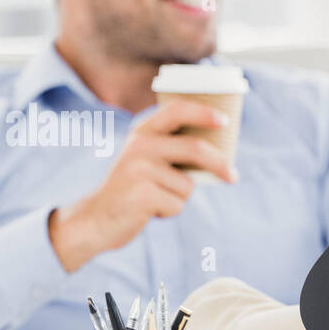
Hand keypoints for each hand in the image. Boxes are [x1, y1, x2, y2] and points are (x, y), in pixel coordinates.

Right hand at [47, 100, 236, 271]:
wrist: (95, 219)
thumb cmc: (130, 190)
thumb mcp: (144, 160)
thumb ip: (170, 150)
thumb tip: (220, 155)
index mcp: (142, 132)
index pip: (177, 110)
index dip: (204, 112)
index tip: (224, 121)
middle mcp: (140, 145)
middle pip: (194, 149)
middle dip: (219, 164)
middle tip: (233, 177)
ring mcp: (139, 169)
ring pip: (187, 184)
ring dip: (179, 198)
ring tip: (154, 199)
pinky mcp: (142, 194)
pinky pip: (177, 204)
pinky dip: (169, 212)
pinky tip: (148, 211)